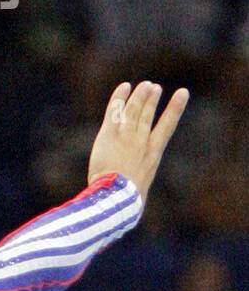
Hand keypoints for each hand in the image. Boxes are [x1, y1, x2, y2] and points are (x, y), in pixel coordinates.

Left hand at [87, 80, 188, 202]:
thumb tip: (136, 204)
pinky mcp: (108, 136)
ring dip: (139, 96)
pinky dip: (119, 98)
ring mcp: (126, 137)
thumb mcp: (139, 195)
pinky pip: (114, 112)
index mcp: (153, 155)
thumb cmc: (128, 202)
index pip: (167, 126)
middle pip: (148, 115)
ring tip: (144, 85)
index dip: (175, 109)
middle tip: (154, 87)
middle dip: (151, 100)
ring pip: (134, 110)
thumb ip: (138, 190)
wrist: (118, 198)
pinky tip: (124, 87)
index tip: (182, 93)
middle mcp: (141, 142)